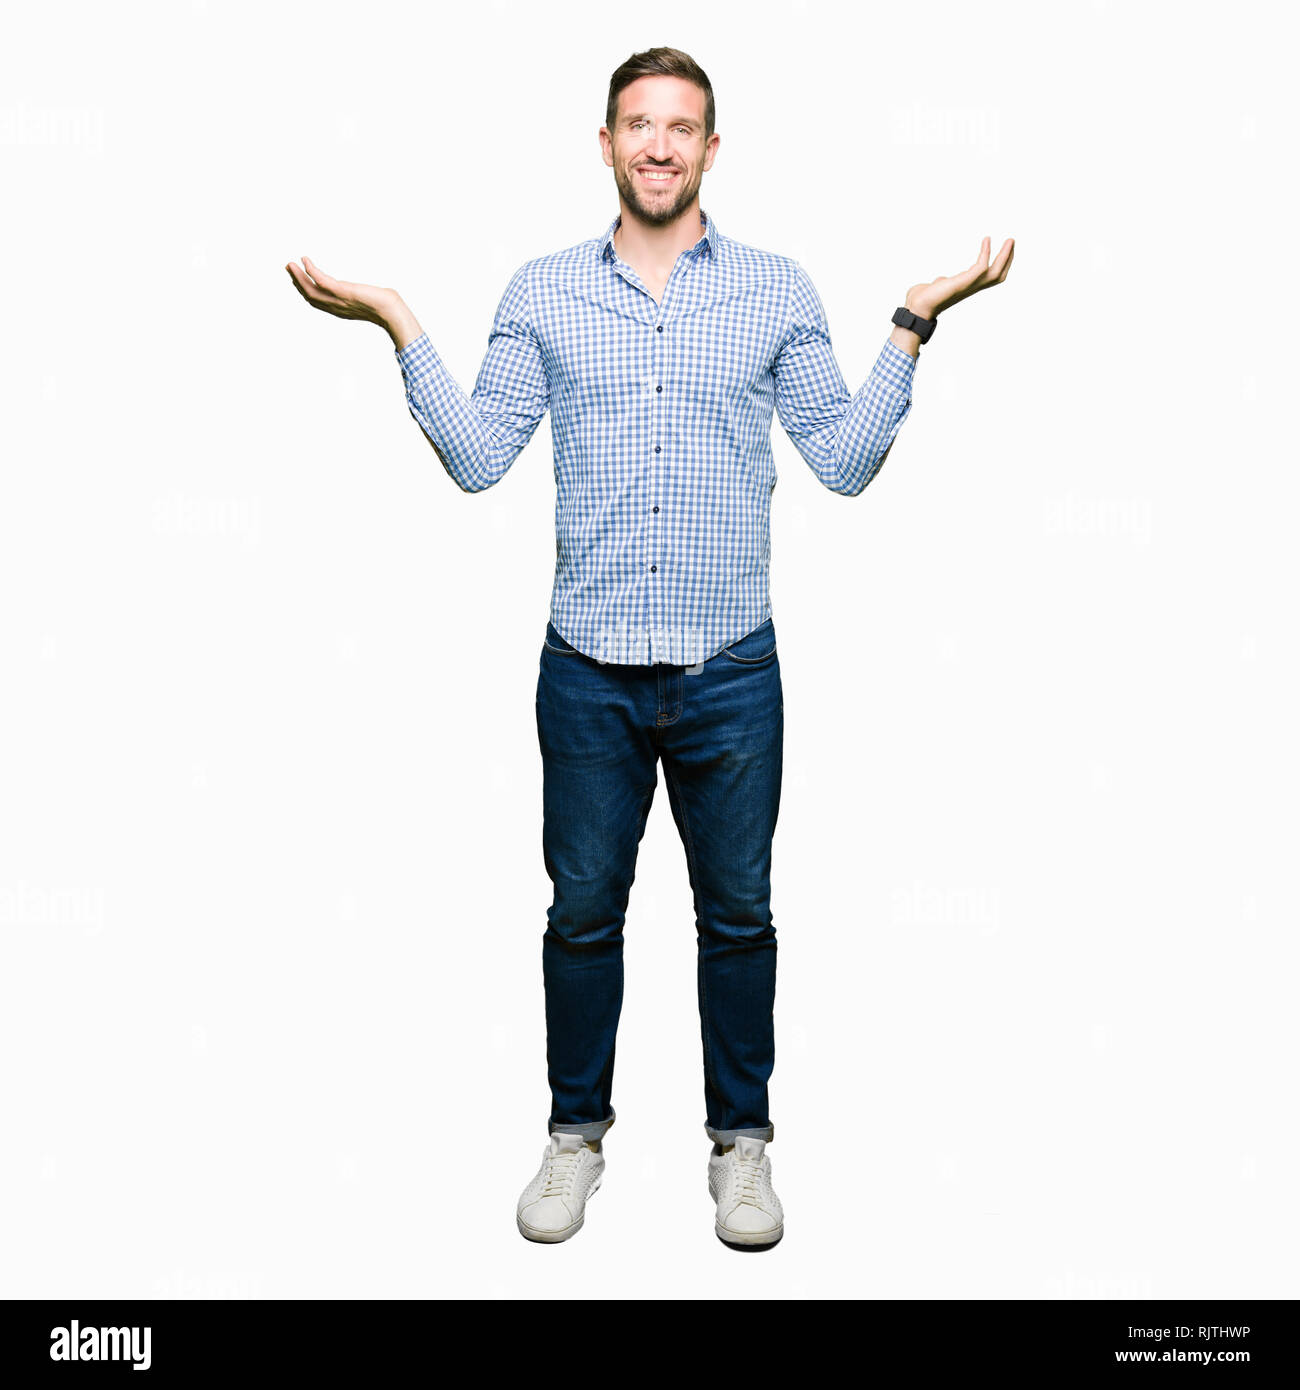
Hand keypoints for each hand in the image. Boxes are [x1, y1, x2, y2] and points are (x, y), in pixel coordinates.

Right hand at [285, 256, 422, 347]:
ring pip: (311, 290)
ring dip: (298, 277)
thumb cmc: (386, 306)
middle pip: (310, 296)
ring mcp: (338, 300)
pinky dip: (311, 270)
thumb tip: (371, 291)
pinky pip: (321, 281)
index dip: (305, 289)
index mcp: (340, 309)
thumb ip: (363, 296)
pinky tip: (305, 260)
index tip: (298, 277)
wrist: (392, 311)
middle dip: (297, 282)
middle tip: (289, 268)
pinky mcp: (342, 292)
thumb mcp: (369, 299)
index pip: (317, 301)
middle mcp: (336, 307)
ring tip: (290, 264)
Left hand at [905, 236, 1013, 319]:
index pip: (991, 277)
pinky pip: (981, 267)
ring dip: (1005, 256)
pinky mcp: (962, 282)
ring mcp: (968, 286)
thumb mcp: (939, 286)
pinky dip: (986, 253)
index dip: (1001, 264)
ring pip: (995, 273)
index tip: (1004, 249)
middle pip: (999, 275)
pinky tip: (986, 240)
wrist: (916, 306)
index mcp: (968, 287)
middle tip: (1011, 241)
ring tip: (1009, 240)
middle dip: (1008, 258)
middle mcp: (971, 287)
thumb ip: (943, 282)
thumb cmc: (924, 298)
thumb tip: (940, 280)